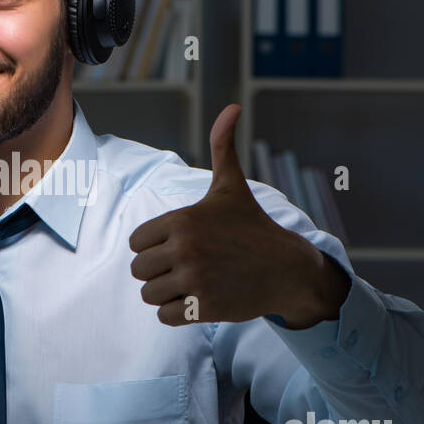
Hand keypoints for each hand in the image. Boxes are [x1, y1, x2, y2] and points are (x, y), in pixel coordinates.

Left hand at [128, 104, 344, 327]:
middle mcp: (184, 249)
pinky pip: (165, 316)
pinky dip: (177, 313)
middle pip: (139, 271)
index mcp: (182, 220)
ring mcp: (194, 280)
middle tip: (187, 267)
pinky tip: (198, 300)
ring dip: (166, 294)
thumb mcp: (231, 186)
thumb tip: (232, 106)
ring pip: (149, 295)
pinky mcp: (203, 308)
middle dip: (158, 272)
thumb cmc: (252, 226)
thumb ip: (223, 146)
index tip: (180, 245)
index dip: (154, 246)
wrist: (287, 269)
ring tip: (192, 284)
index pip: (136, 242)